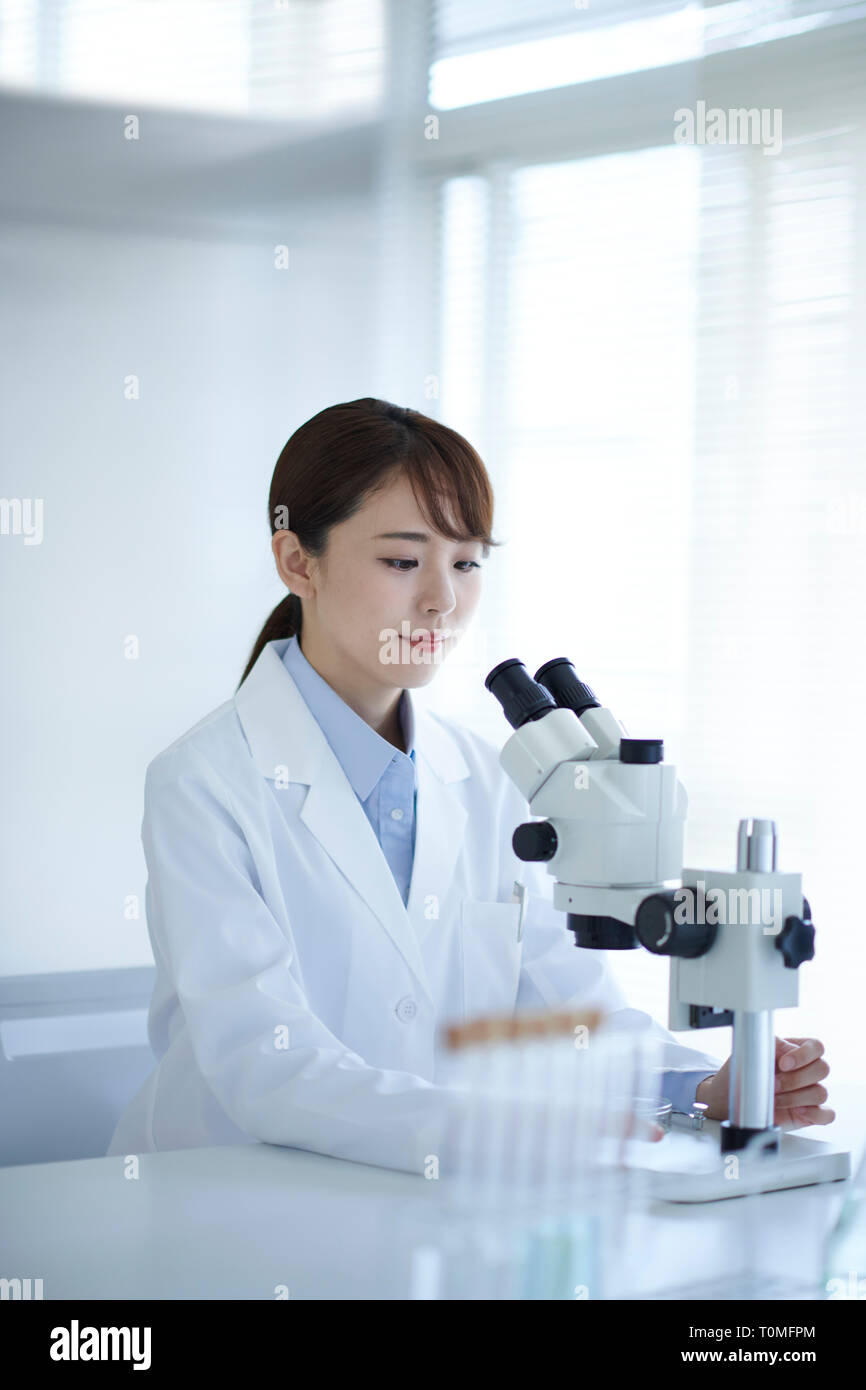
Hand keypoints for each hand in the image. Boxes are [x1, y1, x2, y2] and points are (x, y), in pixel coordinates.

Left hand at [694, 1036, 834, 1128]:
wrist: (729, 1097)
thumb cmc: (742, 1071)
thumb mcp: (752, 1051)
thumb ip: (773, 1045)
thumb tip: (789, 1050)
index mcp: (796, 1050)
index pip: (816, 1047)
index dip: (804, 1055)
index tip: (782, 1063)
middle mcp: (806, 1071)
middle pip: (822, 1069)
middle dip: (795, 1079)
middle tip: (773, 1084)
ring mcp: (809, 1092)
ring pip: (821, 1092)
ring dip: (796, 1097)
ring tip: (775, 1099)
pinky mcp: (808, 1114)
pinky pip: (827, 1115)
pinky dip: (815, 1114)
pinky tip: (797, 1111)